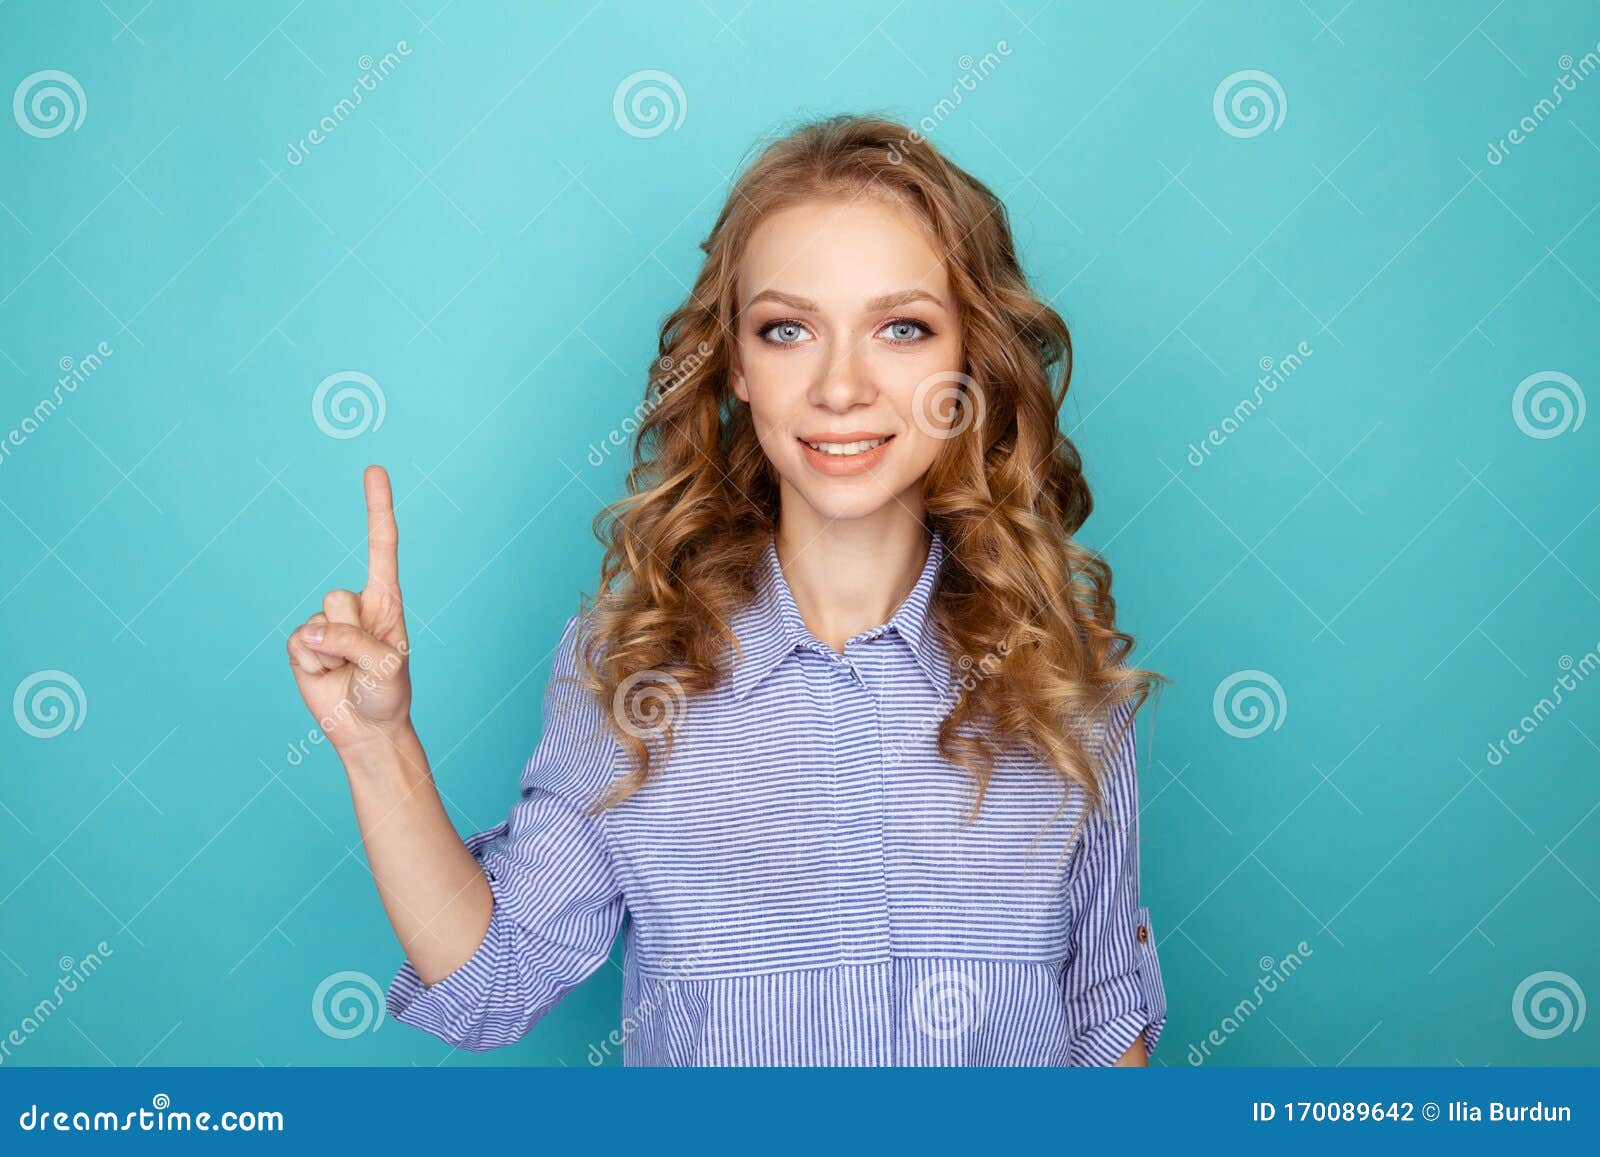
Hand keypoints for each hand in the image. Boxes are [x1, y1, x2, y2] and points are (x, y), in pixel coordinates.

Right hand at [286, 465, 412, 753]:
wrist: (366, 728)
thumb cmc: (387, 694)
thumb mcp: (386, 667)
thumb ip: (352, 643)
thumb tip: (307, 632)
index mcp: (387, 600)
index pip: (381, 545)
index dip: (377, 507)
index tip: (374, 469)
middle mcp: (356, 605)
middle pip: (339, 597)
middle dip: (350, 634)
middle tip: (365, 662)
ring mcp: (326, 623)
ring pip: (319, 621)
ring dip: (334, 652)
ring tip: (348, 671)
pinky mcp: (302, 644)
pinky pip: (298, 644)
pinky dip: (312, 666)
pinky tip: (326, 676)